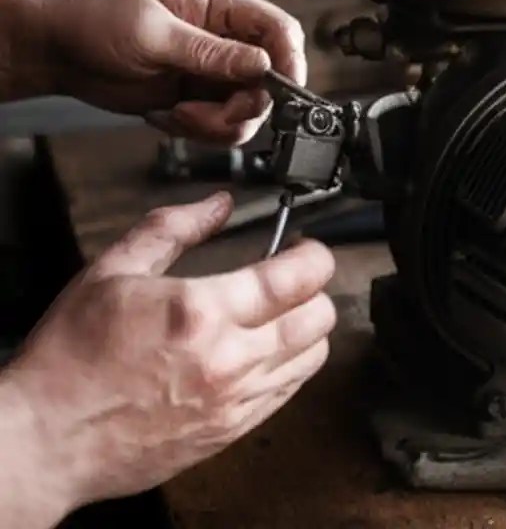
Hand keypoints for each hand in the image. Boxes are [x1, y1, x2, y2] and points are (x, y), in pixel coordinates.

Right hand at [0, 193, 334, 519]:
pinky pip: (290, 392)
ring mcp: (236, 399)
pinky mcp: (233, 430)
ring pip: (314, 356)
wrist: (47, 440)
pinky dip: (290, 366)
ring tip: (279, 316)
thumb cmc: (69, 359)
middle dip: (315, 289)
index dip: (314, 254)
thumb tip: (216, 204)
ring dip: (307, 329)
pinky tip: (263, 353)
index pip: (300, 276)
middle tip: (292, 280)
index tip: (304, 248)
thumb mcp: (110, 272)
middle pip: (320, 316)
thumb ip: (170, 229)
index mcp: (202, 311)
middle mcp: (230, 358)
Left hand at [44, 0, 305, 144]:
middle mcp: (226, 40)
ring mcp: (215, 72)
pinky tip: (169, 117)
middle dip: (245, 106)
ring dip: (219, 124)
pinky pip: (223, 127)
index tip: (283, 91)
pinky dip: (200, 132)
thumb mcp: (154, 33)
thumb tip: (261, 63)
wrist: (59, 50)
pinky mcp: (200, 99)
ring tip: (180, 116)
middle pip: (271, 80)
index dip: (291, 61)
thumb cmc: (97, 21)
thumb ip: (211, 52)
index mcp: (222, 7)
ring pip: (249, 111)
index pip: (280, 30)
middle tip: (216, 114)